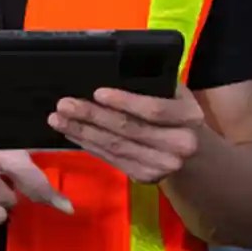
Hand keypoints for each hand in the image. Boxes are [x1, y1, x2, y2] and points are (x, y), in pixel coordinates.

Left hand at [48, 86, 204, 183]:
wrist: (193, 151)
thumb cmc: (175, 110)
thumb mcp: (173, 91)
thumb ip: (150, 84)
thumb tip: (109, 72)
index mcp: (189, 116)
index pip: (154, 110)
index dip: (125, 102)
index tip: (97, 92)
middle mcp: (181, 145)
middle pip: (129, 130)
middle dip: (93, 116)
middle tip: (64, 104)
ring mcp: (163, 166)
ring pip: (116, 147)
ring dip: (83, 132)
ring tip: (58, 119)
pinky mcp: (146, 178)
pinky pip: (112, 159)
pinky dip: (89, 145)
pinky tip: (72, 133)